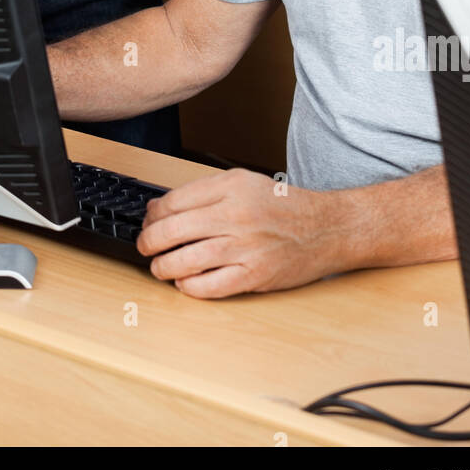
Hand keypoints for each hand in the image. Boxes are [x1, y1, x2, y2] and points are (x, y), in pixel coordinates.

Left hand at [136, 166, 351, 298]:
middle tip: (144, 246)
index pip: (174, 201)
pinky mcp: (253, 275)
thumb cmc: (283, 206)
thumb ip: (204, 191)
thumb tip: (161, 207)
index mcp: (231, 187)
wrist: (325, 228)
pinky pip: (209, 286)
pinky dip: (189, 287)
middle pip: (172, 230)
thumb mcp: (243, 182)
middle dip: (149, 241)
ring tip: (159, 267)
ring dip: (163, 267)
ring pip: (185, 261)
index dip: (153, 214)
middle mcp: (235, 215)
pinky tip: (184, 282)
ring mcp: (244, 247)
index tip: (148, 221)